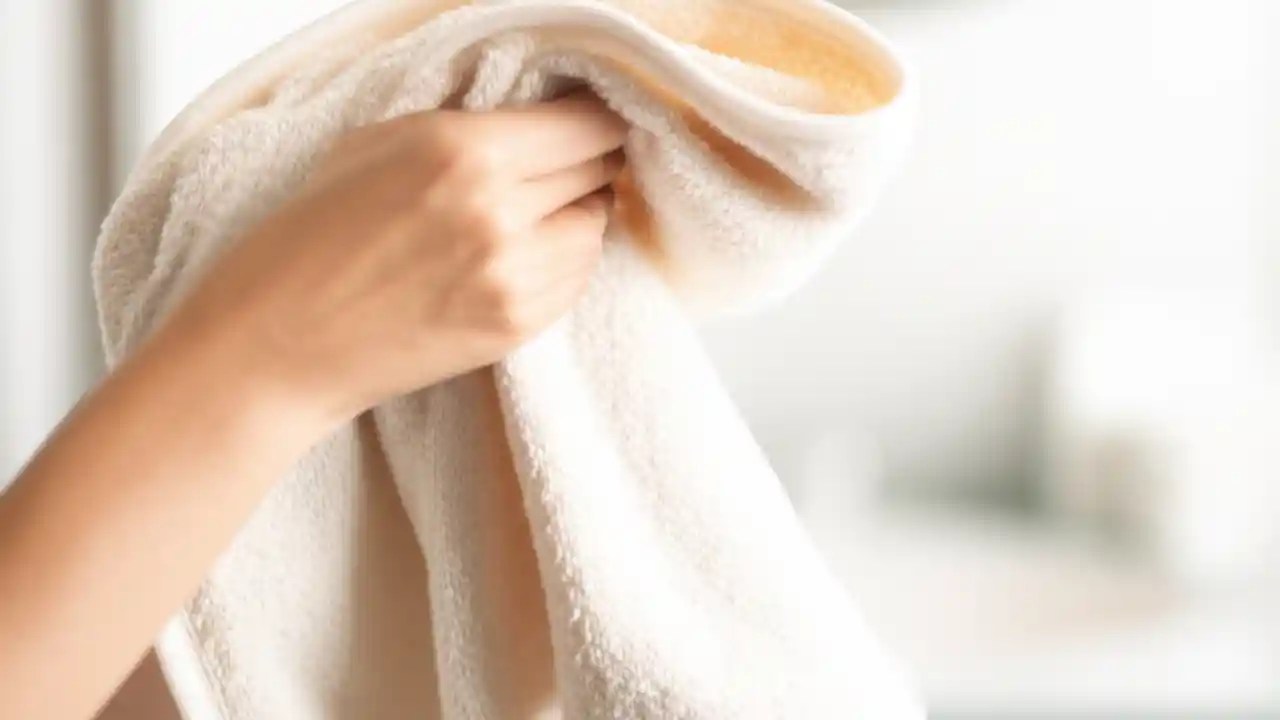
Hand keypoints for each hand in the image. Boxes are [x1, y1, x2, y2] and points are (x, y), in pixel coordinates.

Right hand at [156, 91, 626, 426]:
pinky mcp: (517, 327)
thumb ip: (469, 126)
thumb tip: (541, 119)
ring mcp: (513, 277)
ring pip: (595, 229)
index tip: (588, 122)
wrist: (280, 342)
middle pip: (598, 172)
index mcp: (465, 151)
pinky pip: (576, 280)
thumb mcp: (379, 143)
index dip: (594, 120)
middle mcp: (500, 212)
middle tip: (557, 166)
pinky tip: (515, 259)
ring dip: (574, 217)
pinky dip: (560, 264)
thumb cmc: (313, 235)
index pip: (587, 124)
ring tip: (528, 217)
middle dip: (585, 164)